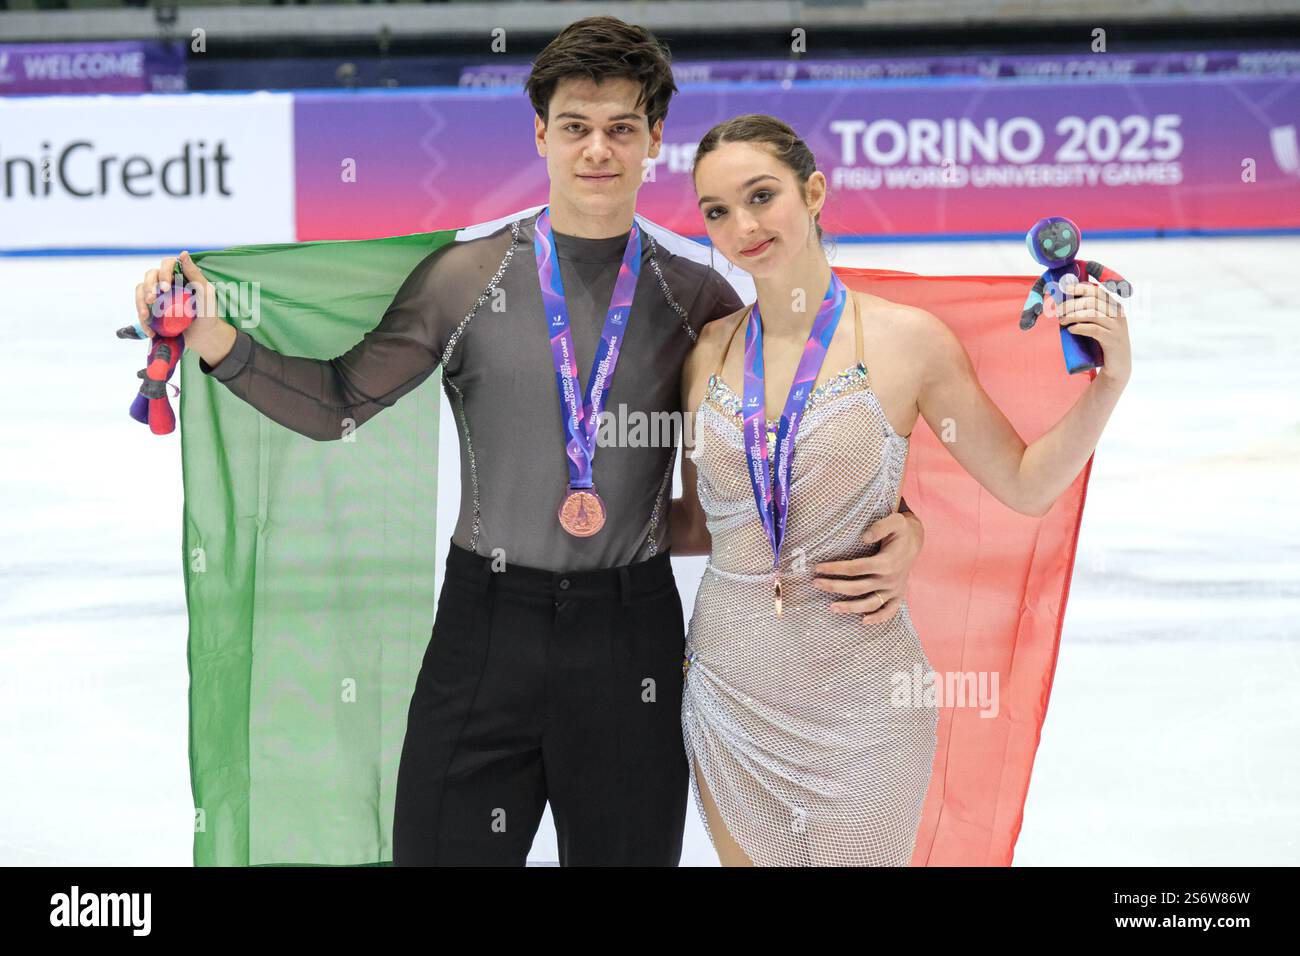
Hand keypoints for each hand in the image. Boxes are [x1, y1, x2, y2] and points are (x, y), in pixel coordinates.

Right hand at [125, 251, 216, 339]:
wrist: (205, 335)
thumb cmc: (208, 312)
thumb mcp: (205, 294)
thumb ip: (195, 274)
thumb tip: (183, 253)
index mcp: (179, 275)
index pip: (166, 264)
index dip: (162, 273)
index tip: (165, 288)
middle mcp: (166, 283)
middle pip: (149, 276)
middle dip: (148, 287)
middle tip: (152, 300)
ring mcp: (157, 297)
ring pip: (140, 291)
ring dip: (139, 302)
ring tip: (145, 316)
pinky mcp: (152, 310)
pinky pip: (141, 311)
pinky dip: (142, 321)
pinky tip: (150, 331)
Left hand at [809, 509, 923, 624]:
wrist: (915, 542)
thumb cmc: (900, 530)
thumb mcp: (895, 521)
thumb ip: (880, 527)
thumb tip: (864, 537)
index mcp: (886, 562)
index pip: (855, 568)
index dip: (835, 569)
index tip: (818, 568)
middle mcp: (890, 579)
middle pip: (857, 588)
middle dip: (834, 587)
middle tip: (815, 584)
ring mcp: (894, 590)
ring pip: (870, 604)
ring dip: (850, 608)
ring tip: (831, 607)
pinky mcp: (898, 595)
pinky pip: (889, 611)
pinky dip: (878, 618)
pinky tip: (863, 621)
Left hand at [1049, 278, 1131, 386]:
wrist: (1118, 365)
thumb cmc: (1104, 342)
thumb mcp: (1099, 324)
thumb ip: (1088, 313)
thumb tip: (1064, 305)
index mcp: (1115, 306)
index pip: (1097, 291)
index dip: (1080, 288)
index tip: (1065, 290)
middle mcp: (1118, 313)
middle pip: (1092, 301)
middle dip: (1071, 304)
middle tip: (1058, 311)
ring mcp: (1117, 326)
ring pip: (1092, 314)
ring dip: (1073, 316)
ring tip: (1061, 321)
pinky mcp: (1112, 339)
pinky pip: (1094, 329)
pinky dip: (1079, 328)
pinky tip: (1070, 329)